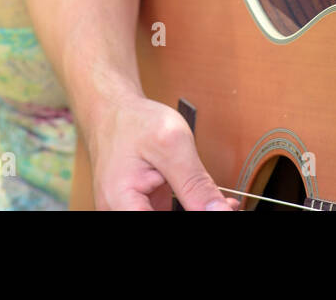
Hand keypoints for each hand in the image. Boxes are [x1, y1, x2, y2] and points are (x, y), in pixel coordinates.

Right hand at [86, 95, 240, 210]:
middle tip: (221, 203)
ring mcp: (129, 210)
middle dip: (196, 212)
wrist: (114, 110)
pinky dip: (186, 208)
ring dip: (192, 210)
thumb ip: (196, 184)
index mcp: (121, 202)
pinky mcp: (140, 208)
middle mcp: (120, 211)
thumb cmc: (134, 121)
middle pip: (160, 224)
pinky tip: (202, 199)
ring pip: (169, 218)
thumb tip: (221, 212)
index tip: (215, 209)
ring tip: (214, 199)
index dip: (194, 215)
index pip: (157, 224)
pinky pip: (166, 214)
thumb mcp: (172, 145)